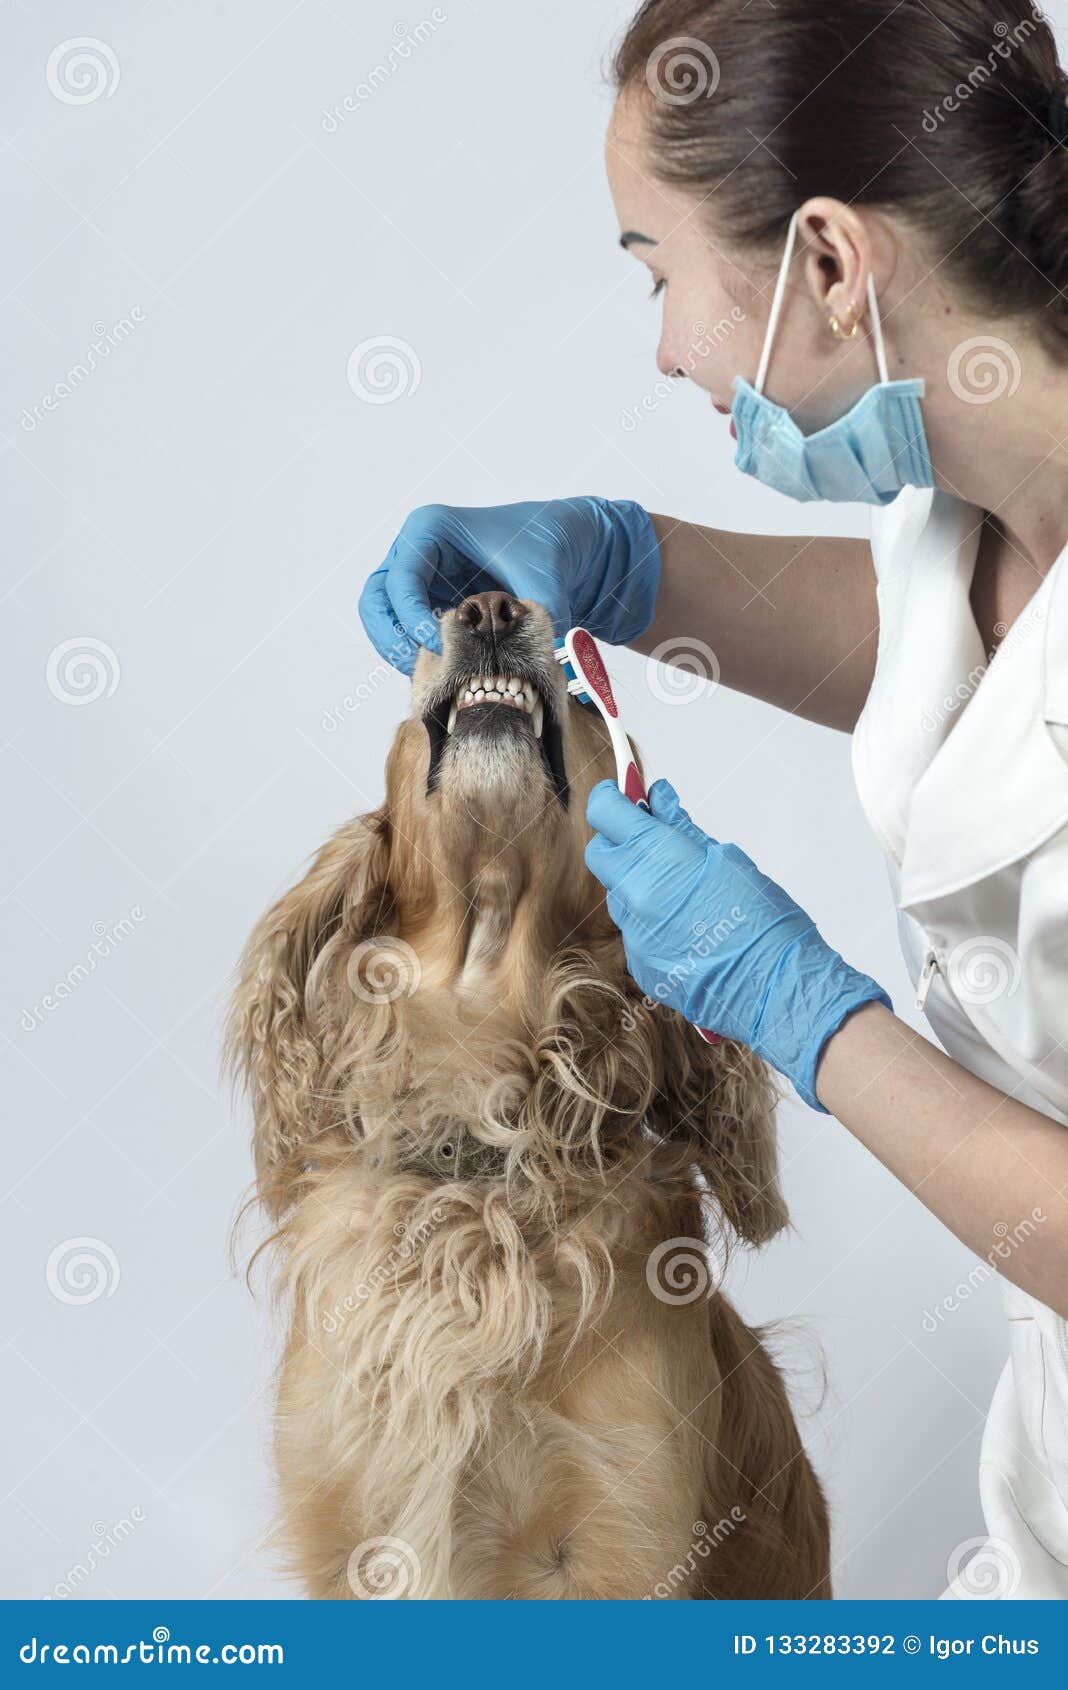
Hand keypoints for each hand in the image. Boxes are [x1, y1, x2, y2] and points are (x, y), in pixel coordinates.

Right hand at [358, 497, 660, 676]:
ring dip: (398, 649)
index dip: (412, 618)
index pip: (401, 579)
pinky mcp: (429, 599)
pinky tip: (445, 671)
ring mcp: (419, 575)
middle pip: (377, 597)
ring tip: (433, 674)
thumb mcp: (544, 577)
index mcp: (432, 528)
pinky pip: (406, 629)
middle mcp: (417, 549)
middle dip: (391, 636)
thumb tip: (540, 658)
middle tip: (422, 666)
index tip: (441, 646)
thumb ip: (537, 613)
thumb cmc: (546, 545)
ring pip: (383, 616)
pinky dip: (417, 652)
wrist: (561, 542)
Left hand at [584, 778, 891, 1112]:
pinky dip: (652, 922)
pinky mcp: (639, 962)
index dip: (611, 797)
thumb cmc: (763, 919)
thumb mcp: (725, 859)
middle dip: (620, 841)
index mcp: (656, 857)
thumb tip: (659, 799)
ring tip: (684, 892)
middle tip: (654, 841)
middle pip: (600, 852)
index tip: (623, 794)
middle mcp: (633, 893)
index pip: (604, 811)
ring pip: (618, 894)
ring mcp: (633, 931)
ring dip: (638, 884)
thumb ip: (682, 829)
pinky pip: (635, 931)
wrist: (774, 986)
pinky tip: (689, 929)